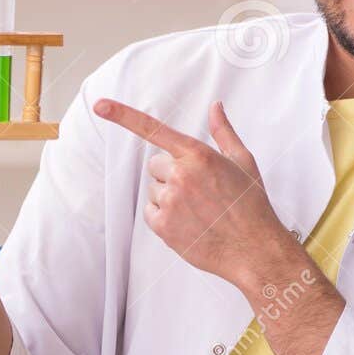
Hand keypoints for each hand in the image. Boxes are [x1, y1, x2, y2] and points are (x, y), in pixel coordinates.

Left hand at [94, 98, 292, 286]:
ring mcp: (170, 201)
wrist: (253, 248)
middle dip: (171, 174)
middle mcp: (180, 175)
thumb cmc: (251, 205)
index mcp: (198, 155)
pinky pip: (150, 212)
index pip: (153, 129)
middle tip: (199, 191)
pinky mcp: (163, 225)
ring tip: (198, 210)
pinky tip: (189, 223)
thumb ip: (223, 132)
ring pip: (154, 190)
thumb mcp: (243, 162)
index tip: (100, 106)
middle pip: (155, 165)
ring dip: (170, 198)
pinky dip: (164, 217)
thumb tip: (215, 106)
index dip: (123, 116)